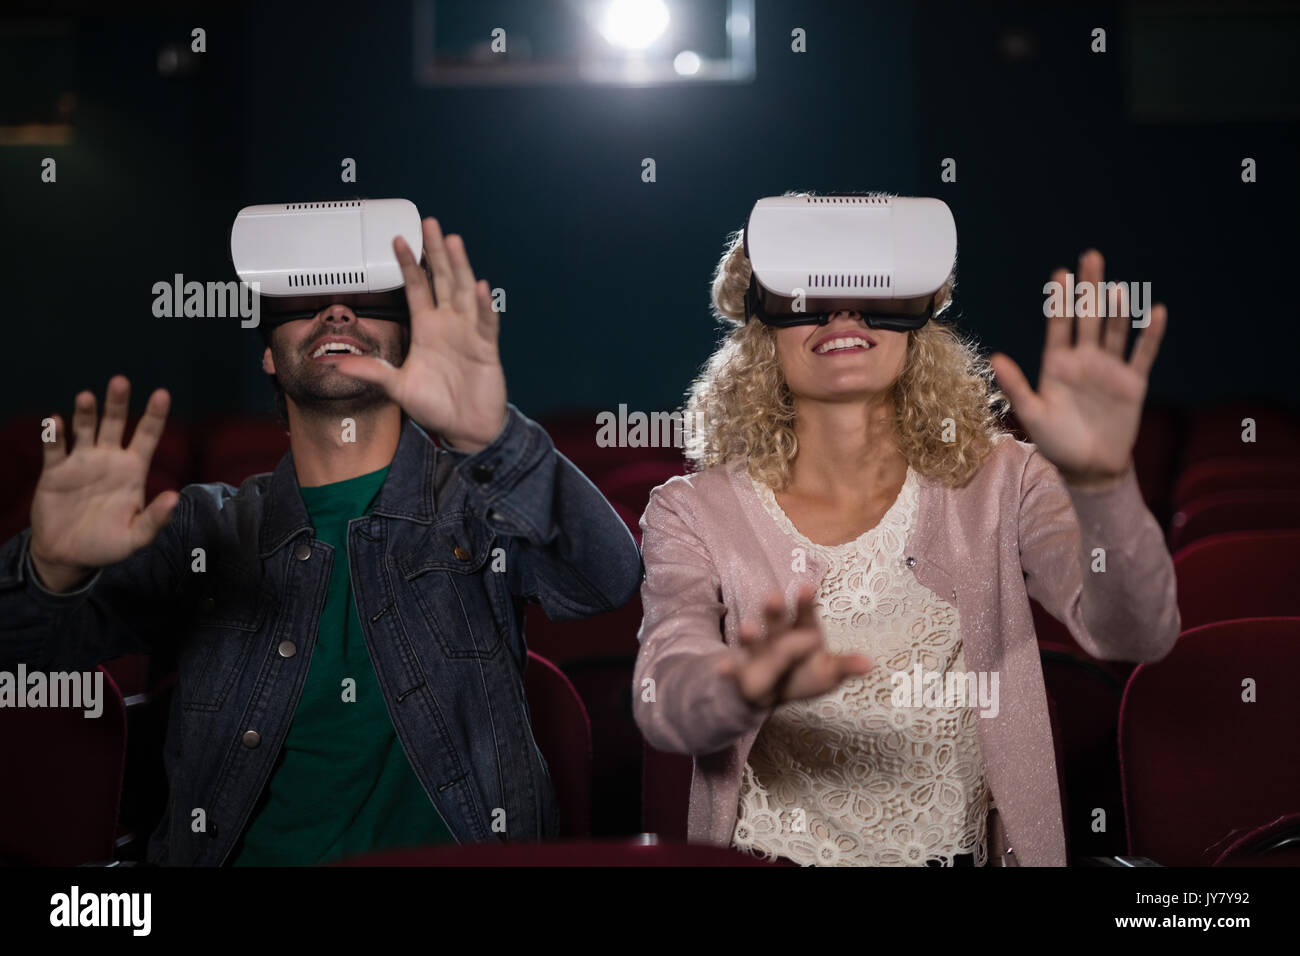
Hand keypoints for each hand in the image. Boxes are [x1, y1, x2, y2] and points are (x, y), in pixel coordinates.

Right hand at [30, 376, 178, 591]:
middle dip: (117, 403)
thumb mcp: (136, 537)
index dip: (155, 415)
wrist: (68, 555)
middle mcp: (108, 459)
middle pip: (114, 423)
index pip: (147, 436)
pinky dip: (54, 434)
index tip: (162, 393)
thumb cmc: (107, 544)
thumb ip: (155, 519)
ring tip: (87, 397)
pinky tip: (55, 421)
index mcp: (133, 470)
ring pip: (84, 429)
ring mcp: (81, 462)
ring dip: (85, 412)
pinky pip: (54, 448)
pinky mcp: (55, 471)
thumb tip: (174, 497)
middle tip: (120, 382)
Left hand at [328, 218, 507, 452]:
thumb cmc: (437, 406)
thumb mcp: (398, 388)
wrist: (466, 430)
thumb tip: (334, 365)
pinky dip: (483, 305)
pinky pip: (485, 322)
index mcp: (426, 329)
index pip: (416, 288)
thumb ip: (371, 372)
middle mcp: (448, 324)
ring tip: (452, 241)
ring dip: (459, 266)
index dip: (408, 265)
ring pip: (464, 292)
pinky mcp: (486, 348)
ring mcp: (468, 333)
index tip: (397, 240)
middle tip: (429, 223)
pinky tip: (480, 288)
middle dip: (435, 252)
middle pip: (442, 279)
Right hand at [716, 586, 873, 709]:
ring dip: (750, 635)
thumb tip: (871, 664)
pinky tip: (721, 668)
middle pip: (776, 623)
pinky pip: (734, 671)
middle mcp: (777, 638)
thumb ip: (845, 666)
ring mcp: (758, 654)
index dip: (805, 602)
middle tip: (773, 595)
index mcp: (800, 632)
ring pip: (754, 643)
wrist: (770, 690)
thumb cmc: (804, 675)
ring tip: (746, 627)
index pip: (804, 615)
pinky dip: (727, 669)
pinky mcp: (742, 673)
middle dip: (775, 611)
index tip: (806, 586)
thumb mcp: (827, 673)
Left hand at [989, 249, 1167, 487]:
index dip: (1060, 301)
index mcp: (1056, 365)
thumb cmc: (1056, 442)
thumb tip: (995, 357)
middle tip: (1091, 258)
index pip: (1058, 326)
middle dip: (1088, 290)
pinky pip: (1142, 355)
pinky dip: (1149, 335)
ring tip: (1116, 287)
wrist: (1089, 467)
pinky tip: (1155, 313)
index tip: (1060, 273)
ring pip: (1114, 332)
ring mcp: (1109, 369)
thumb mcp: (1033, 415)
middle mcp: (1083, 361)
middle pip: (1087, 319)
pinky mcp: (1132, 383)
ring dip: (1116, 310)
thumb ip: (1016, 386)